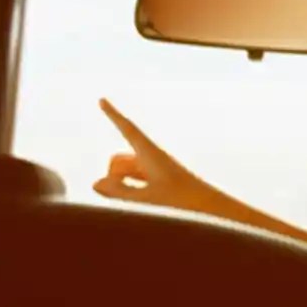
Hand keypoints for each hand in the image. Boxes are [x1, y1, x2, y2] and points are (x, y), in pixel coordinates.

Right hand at [93, 98, 218, 212]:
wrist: (211, 206)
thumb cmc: (183, 201)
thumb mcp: (148, 199)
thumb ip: (120, 192)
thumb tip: (96, 183)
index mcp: (152, 153)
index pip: (127, 129)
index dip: (113, 115)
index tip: (102, 100)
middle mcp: (151, 158)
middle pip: (117, 161)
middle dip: (114, 176)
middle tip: (137, 196)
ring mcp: (154, 169)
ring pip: (124, 172)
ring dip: (122, 186)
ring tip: (149, 201)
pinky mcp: (157, 180)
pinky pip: (132, 179)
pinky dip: (129, 189)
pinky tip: (140, 200)